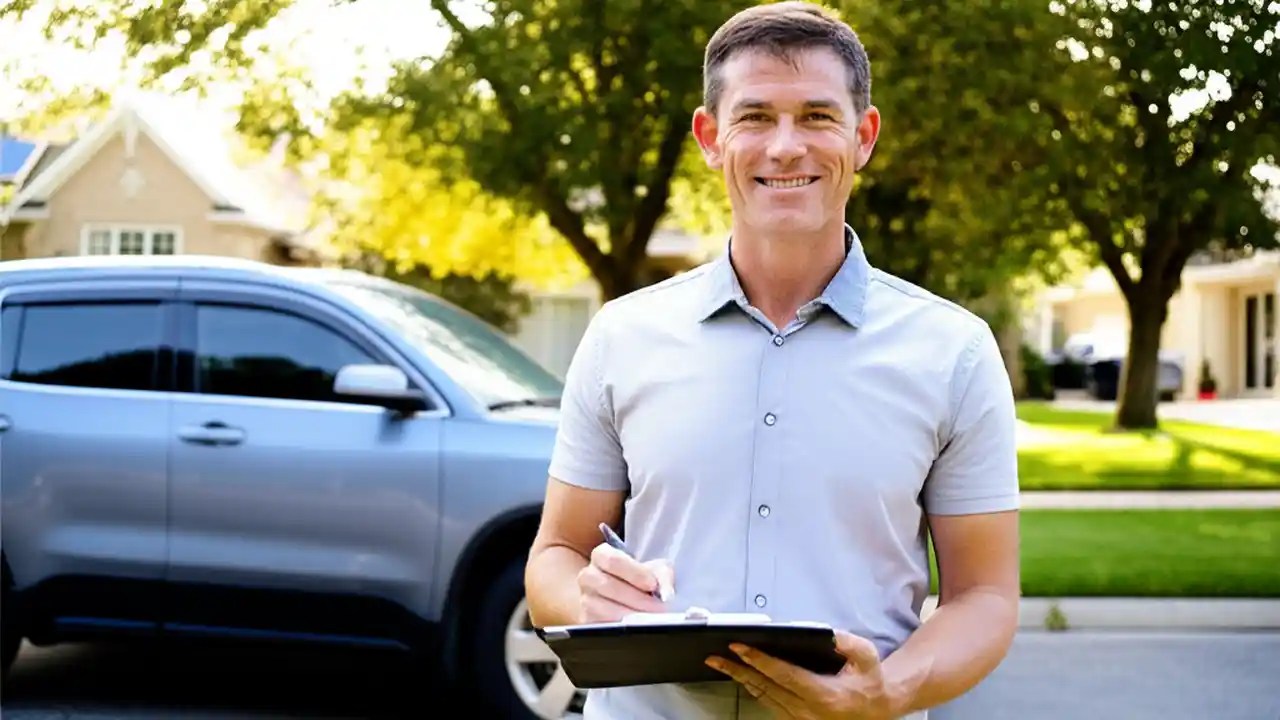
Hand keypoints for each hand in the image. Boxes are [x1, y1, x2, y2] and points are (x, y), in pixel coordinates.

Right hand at [576, 542, 674, 622]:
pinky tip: (636, 630)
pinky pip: (600, 627)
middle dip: (636, 599)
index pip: (612, 560)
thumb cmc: (641, 580)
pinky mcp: (586, 622)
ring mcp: (584, 600)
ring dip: (629, 616)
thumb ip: (663, 576)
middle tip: (658, 609)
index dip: (634, 573)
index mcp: (601, 556)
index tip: (652, 585)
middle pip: (607, 585)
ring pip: (601, 609)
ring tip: (650, 620)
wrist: (628, 598)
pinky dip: (620, 630)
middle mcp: (588, 576)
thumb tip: (667, 594)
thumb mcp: (655, 570)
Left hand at [706, 629, 900, 718]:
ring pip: (763, 697)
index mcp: (823, 695)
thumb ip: (847, 642)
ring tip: (719, 663)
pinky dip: (752, 688)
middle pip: (765, 687)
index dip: (758, 660)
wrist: (876, 709)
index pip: (783, 675)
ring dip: (740, 679)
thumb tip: (826, 633)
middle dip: (738, 669)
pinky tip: (739, 676)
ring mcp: (800, 719)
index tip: (739, 646)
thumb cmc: (869, 680)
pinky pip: (769, 703)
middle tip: (715, 655)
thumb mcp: (866, 656)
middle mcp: (808, 711)